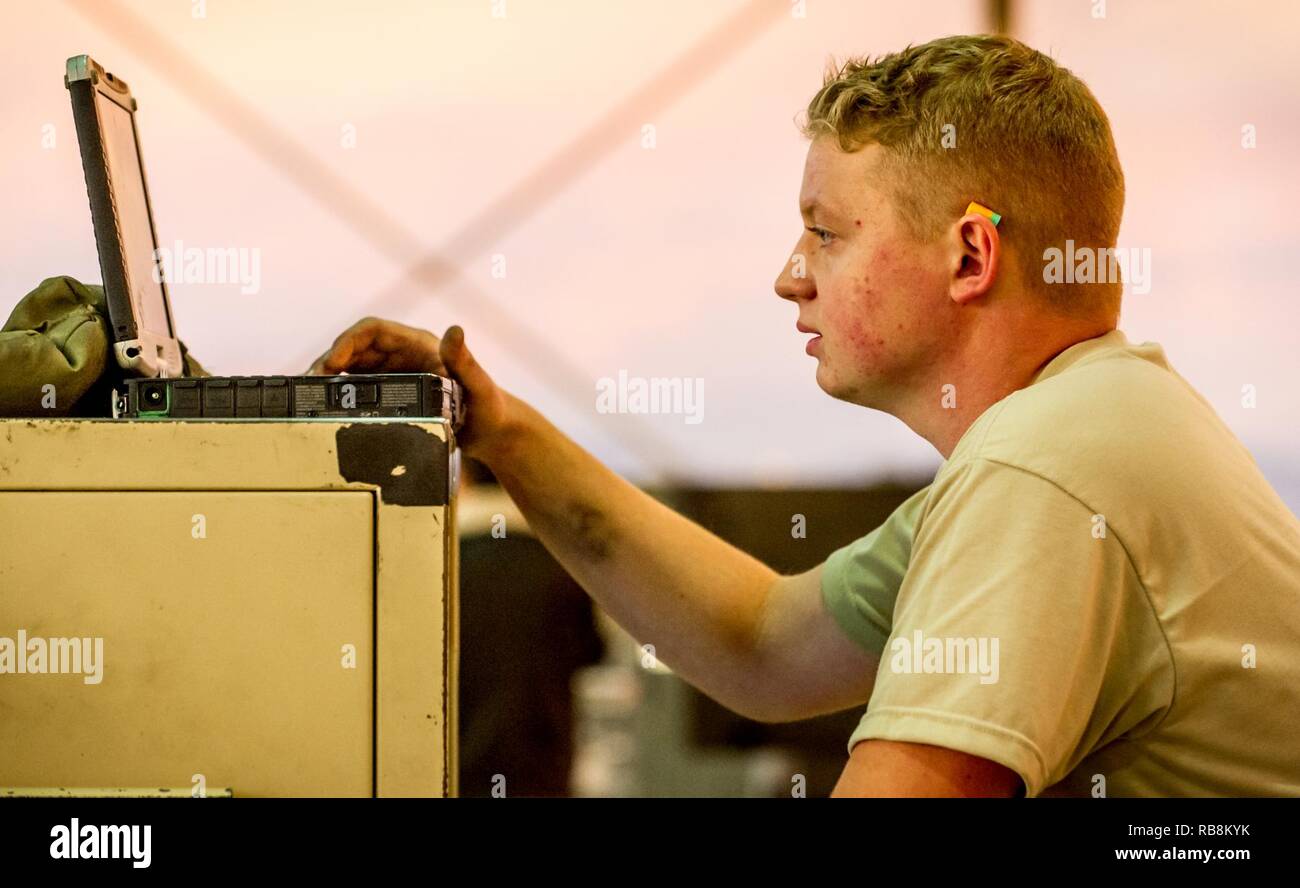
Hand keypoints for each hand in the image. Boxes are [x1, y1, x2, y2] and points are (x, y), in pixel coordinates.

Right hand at [306, 317, 511, 457]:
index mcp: (419, 345)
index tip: (330, 364)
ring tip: (308, 399)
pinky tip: (324, 410)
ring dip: (329, 379)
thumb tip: (455, 330)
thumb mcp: (479, 387)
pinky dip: (339, 395)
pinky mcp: (392, 395)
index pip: (373, 330)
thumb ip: (466, 362)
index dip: (347, 341)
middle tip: (309, 387)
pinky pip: (358, 389)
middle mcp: (403, 355)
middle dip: (328, 363)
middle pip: (355, 349)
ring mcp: (395, 375)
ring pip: (351, 369)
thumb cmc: (490, 408)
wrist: (495, 432)